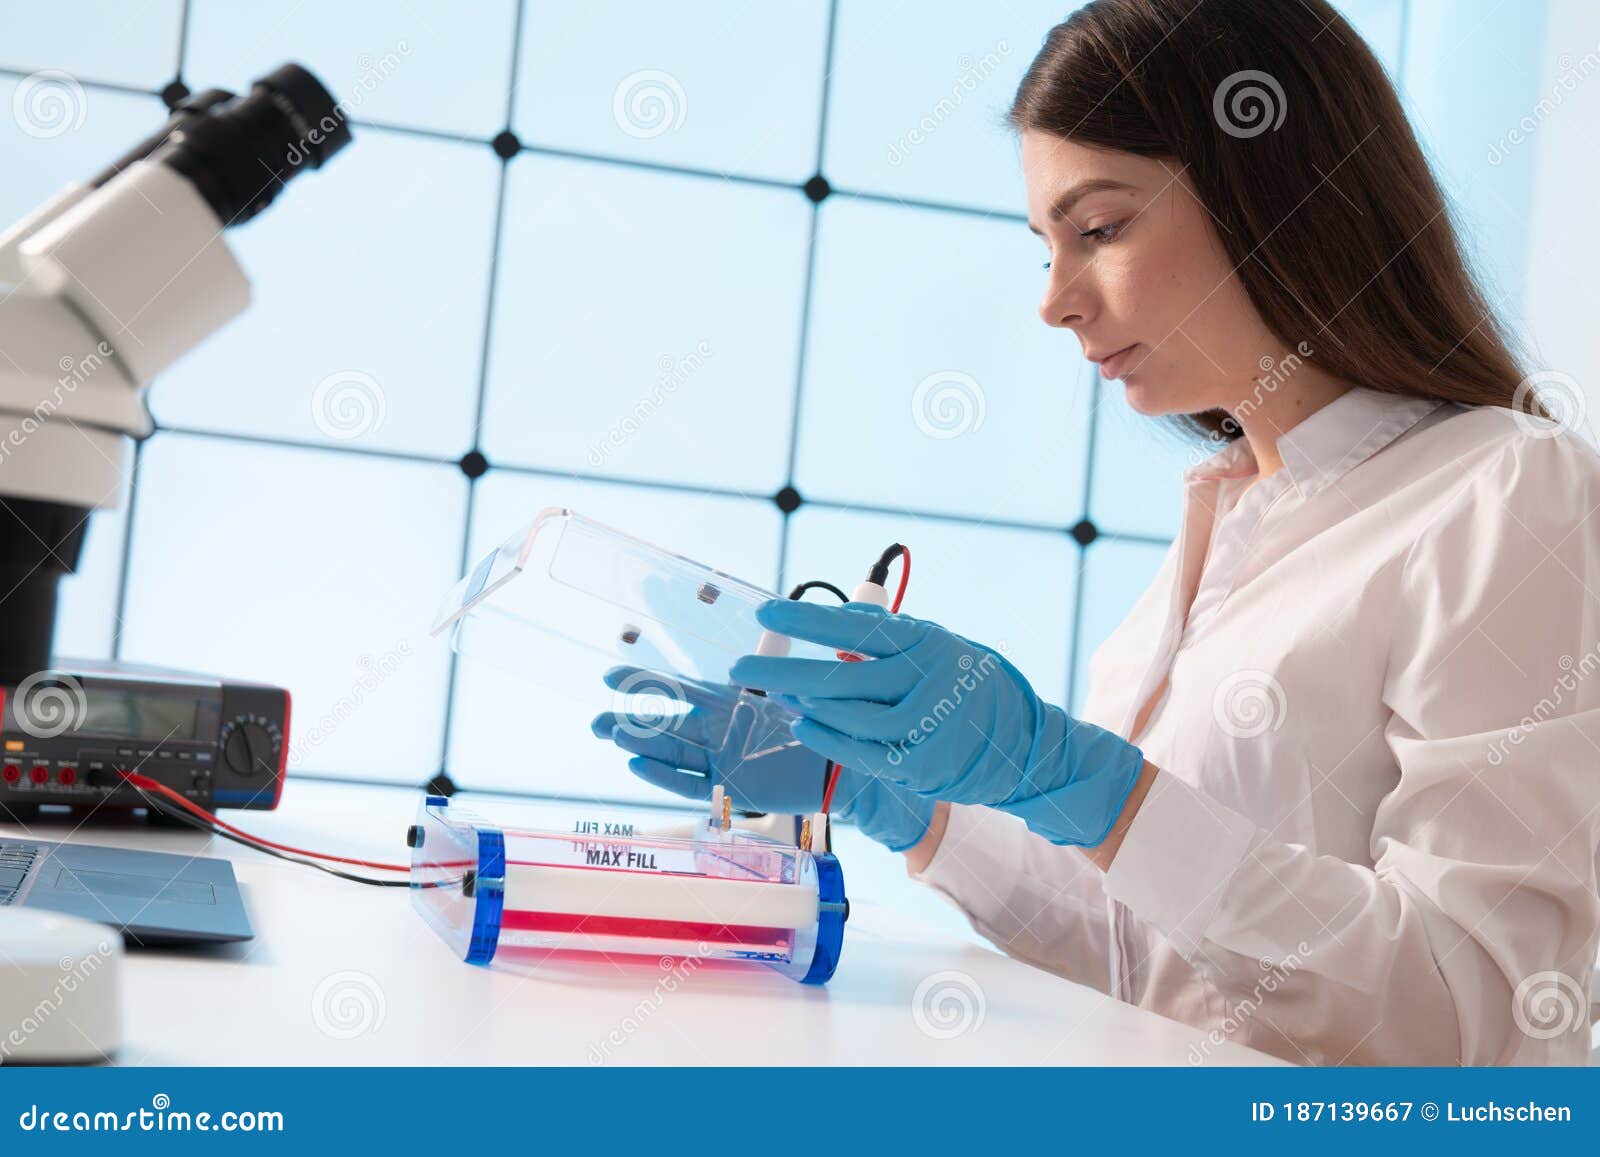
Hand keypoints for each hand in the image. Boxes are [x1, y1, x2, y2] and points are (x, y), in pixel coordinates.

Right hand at [590, 665, 935, 850]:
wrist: (847, 759)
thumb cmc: (819, 717)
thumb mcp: (797, 680)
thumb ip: (785, 653)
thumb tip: (795, 613)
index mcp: (725, 701)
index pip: (676, 689)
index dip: (643, 682)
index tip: (609, 677)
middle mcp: (716, 731)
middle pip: (664, 725)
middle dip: (627, 721)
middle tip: (594, 721)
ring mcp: (721, 760)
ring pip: (671, 753)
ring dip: (640, 744)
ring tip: (612, 735)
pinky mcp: (732, 789)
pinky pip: (691, 784)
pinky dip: (662, 776)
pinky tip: (636, 764)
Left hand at [729, 600, 1145, 846]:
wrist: (1018, 740)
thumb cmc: (961, 682)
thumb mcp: (932, 645)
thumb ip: (884, 637)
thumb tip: (827, 624)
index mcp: (927, 641)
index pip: (857, 626)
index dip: (807, 619)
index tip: (766, 611)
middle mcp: (927, 681)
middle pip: (842, 675)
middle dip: (784, 670)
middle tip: (742, 668)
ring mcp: (925, 725)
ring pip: (848, 717)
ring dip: (804, 705)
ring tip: (775, 694)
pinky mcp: (920, 763)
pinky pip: (861, 752)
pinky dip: (827, 738)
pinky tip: (803, 724)